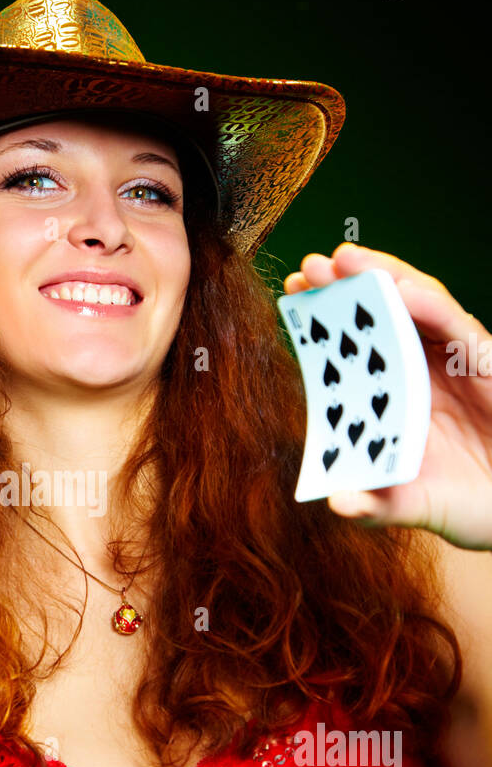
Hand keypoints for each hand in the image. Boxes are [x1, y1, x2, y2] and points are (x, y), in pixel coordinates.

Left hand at [283, 243, 491, 550]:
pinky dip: (427, 303)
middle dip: (345, 285)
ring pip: (417, 305)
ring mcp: (455, 363)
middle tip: (310, 268)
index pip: (356, 345)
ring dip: (382, 278)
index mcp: (393, 395)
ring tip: (345, 261)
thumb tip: (337, 503)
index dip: (326, 319)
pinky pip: (455, 325)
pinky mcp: (485, 362)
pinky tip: (400, 287)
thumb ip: (373, 505)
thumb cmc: (462, 503)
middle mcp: (422, 371)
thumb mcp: (408, 505)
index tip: (293, 294)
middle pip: (381, 314)